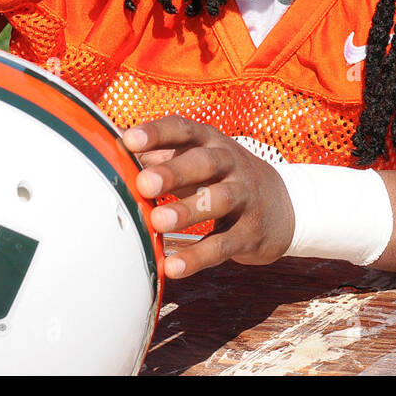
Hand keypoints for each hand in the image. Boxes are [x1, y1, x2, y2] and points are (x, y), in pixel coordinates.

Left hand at [121, 116, 294, 278]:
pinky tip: (173, 266)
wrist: (283, 205)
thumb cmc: (220, 178)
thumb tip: (112, 148)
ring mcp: (245, 197)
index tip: (129, 140)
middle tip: (144, 184)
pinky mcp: (251, 232)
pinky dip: (199, 256)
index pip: (184, 129)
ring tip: (158, 223)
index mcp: (210, 142)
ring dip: (188, 210)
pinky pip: (224, 244)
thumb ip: (158, 154)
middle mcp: (231, 164)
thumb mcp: (196, 159)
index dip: (157, 133)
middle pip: (204, 163)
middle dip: (174, 172)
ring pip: (218, 200)